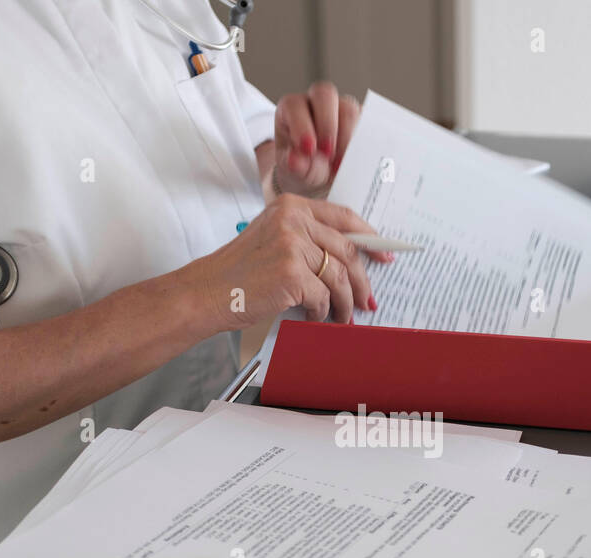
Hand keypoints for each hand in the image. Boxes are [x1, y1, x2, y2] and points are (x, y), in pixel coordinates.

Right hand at [174, 194, 392, 330]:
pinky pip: (323, 296)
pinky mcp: (292, 273)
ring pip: (339, 276)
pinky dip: (323, 312)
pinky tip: (316, 318)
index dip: (369, 238)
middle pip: (347, 249)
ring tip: (344, 317)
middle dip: (362, 280)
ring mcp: (292, 245)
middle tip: (368, 300)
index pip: (344, 217)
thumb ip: (306, 239)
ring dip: (346, 302)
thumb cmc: (238, 272)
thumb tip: (348, 260)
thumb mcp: (272, 239)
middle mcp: (293, 219)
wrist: (206, 292)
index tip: (384, 255)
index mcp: (290, 206)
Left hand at [273, 81, 359, 196]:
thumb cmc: (302, 168)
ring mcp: (340, 108)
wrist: (319, 178)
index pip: (295, 104)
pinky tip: (354, 163)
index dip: (302, 126)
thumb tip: (294, 161)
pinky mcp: (360, 120)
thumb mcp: (294, 172)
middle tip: (328, 154)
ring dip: (346, 139)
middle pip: (325, 95)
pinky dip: (362, 144)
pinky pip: (367, 125)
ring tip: (340, 165)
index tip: (308, 150)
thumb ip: (294, 166)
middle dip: (328, 126)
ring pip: (349, 110)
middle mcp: (315, 102)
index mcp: (291, 108)